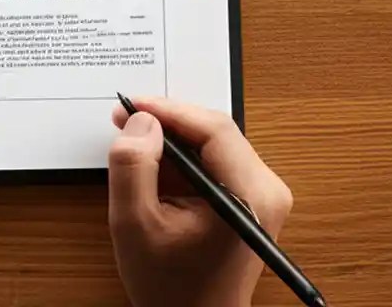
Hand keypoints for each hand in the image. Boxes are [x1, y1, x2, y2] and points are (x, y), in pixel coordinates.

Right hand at [107, 97, 293, 306]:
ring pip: (213, 142)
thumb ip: (133, 168)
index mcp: (249, 196)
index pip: (214, 129)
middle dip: (168, 122)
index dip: (168, 110)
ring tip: (134, 143)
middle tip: (125, 121)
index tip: (131, 106)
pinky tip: (154, 163)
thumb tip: (141, 123)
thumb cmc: (170, 285)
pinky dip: (184, 156)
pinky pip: (216, 160)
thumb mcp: (134, 224)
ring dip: (173, 138)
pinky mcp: (252, 199)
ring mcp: (263, 195)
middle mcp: (266, 191)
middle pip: (215, 132)